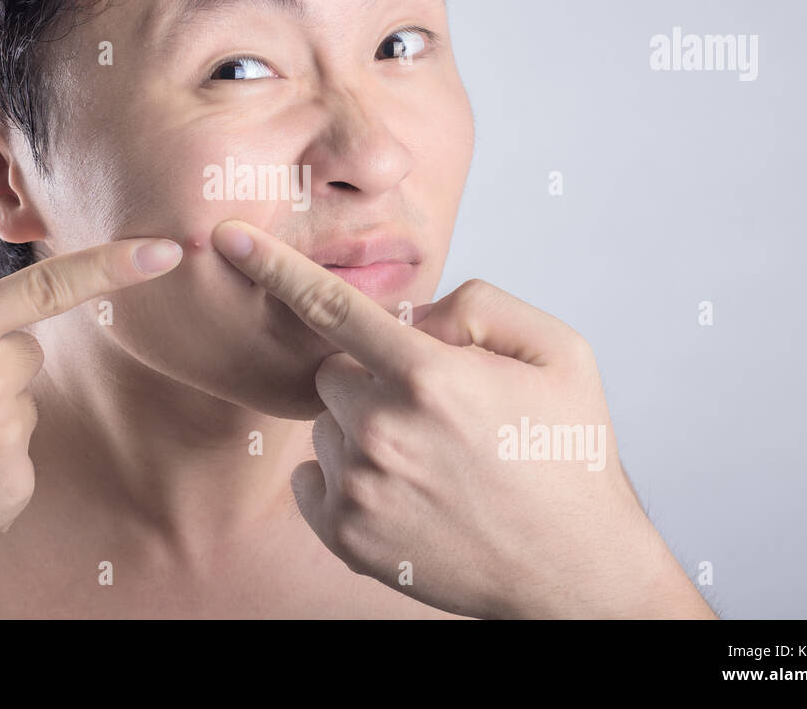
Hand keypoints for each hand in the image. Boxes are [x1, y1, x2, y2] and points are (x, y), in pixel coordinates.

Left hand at [211, 218, 710, 618]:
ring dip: (361, 429)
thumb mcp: (559, 352)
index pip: (333, 306)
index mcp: (430, 378)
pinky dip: (344, 474)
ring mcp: (362, 490)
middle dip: (368, 376)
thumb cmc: (570, 454)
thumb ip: (481, 305)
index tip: (228, 237)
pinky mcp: (348, 536)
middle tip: (430, 409)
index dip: (275, 266)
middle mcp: (384, 432)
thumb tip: (415, 315)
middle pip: (331, 371)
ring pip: (325, 425)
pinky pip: (312, 476)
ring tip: (430, 460)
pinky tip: (402, 488)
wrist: (578, 569)